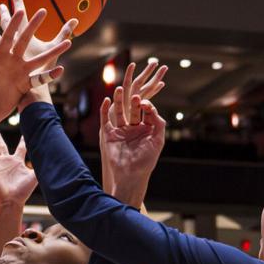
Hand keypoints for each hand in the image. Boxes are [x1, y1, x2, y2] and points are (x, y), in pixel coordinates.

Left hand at [0, 0, 70, 122]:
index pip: (7, 36)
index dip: (13, 23)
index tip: (20, 10)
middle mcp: (12, 61)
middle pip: (25, 40)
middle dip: (34, 26)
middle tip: (43, 12)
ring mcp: (20, 73)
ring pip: (39, 60)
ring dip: (53, 52)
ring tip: (67, 44)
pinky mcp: (25, 85)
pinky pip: (40, 79)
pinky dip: (50, 76)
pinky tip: (61, 71)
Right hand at [0, 130, 34, 206]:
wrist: (11, 200)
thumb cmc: (23, 191)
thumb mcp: (34, 177)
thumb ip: (41, 168)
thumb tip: (53, 159)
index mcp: (18, 161)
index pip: (21, 147)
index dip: (23, 139)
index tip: (24, 130)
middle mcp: (7, 162)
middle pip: (2, 146)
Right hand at [101, 62, 166, 198]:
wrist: (130, 175)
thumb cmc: (146, 161)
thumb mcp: (158, 141)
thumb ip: (159, 124)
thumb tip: (153, 109)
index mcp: (146, 129)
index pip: (147, 111)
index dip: (147, 105)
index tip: (147, 105)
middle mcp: (133, 128)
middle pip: (133, 109)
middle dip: (134, 102)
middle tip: (136, 96)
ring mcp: (121, 131)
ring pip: (119, 112)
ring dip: (119, 101)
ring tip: (120, 89)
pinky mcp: (109, 135)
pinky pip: (106, 120)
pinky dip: (104, 110)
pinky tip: (106, 100)